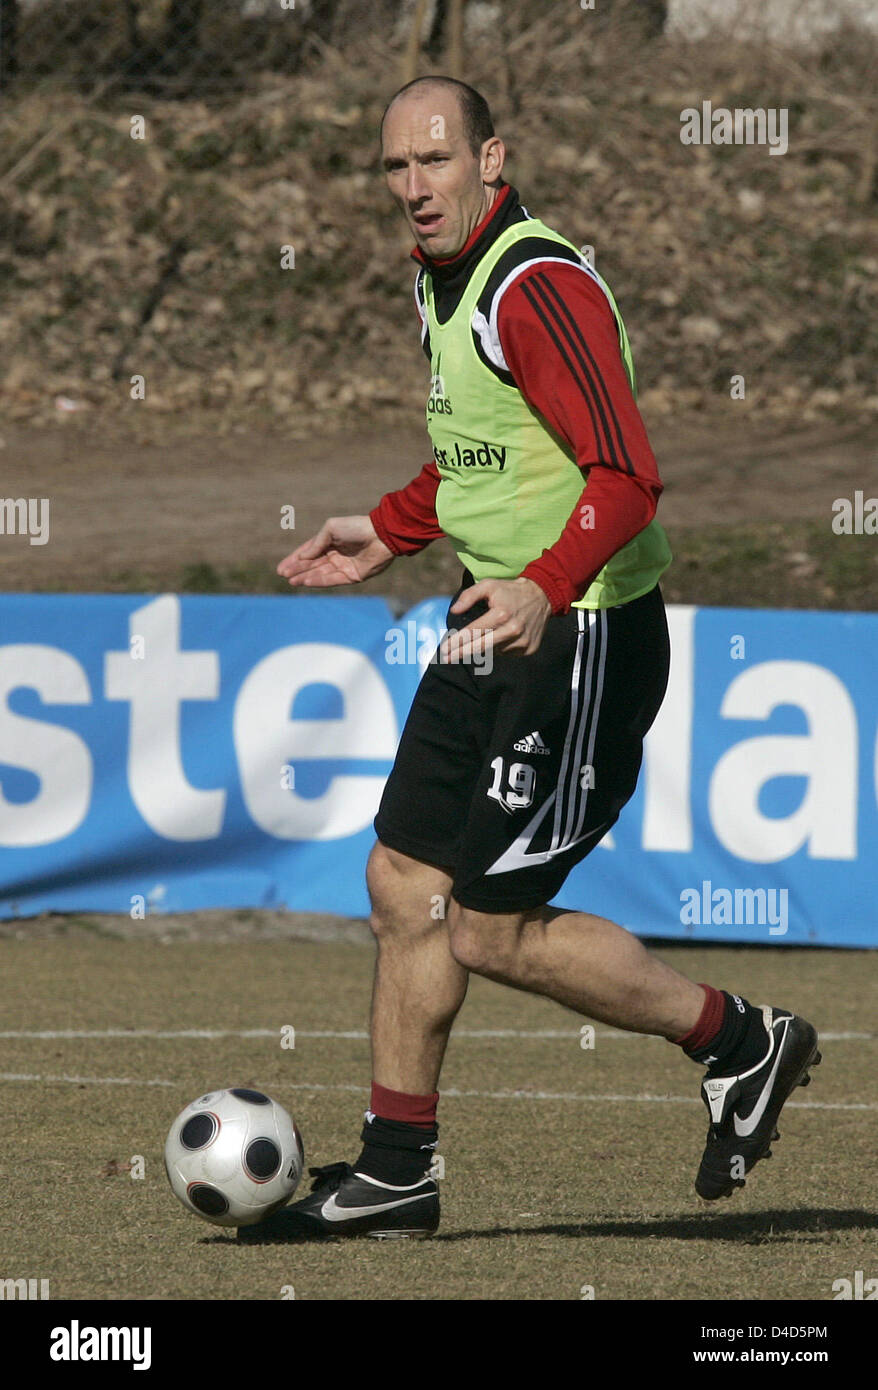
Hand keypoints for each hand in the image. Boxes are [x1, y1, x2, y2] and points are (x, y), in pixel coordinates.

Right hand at [277, 515, 394, 587]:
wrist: (381, 535)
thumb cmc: (356, 527)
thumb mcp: (331, 528)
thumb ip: (316, 543)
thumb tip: (302, 557)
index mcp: (330, 541)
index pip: (308, 553)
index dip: (294, 560)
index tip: (281, 568)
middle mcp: (336, 555)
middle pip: (312, 565)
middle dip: (297, 570)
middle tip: (284, 575)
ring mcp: (344, 566)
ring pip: (320, 574)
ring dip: (305, 577)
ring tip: (292, 581)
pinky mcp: (352, 576)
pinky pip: (332, 580)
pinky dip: (318, 581)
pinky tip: (306, 581)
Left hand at [439, 577, 551, 661]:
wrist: (542, 596)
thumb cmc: (510, 591)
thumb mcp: (488, 585)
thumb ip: (469, 596)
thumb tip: (454, 611)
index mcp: (501, 614)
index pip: (473, 632)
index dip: (456, 642)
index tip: (444, 649)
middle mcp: (512, 630)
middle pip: (480, 647)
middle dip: (461, 653)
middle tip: (446, 658)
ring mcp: (522, 642)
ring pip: (493, 651)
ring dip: (483, 646)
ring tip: (482, 637)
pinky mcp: (528, 649)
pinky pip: (506, 652)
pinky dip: (499, 647)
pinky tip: (501, 637)